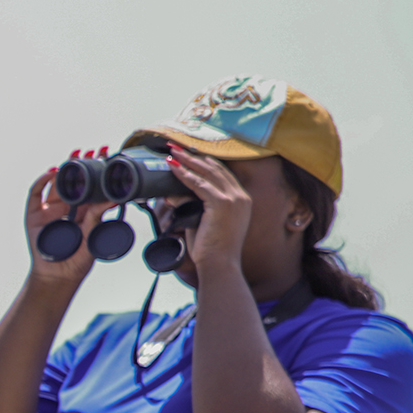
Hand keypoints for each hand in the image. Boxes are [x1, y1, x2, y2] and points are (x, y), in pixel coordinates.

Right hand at [24, 150, 115, 286]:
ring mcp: (49, 211)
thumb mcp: (93, 238)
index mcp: (83, 212)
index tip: (107, 157)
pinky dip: (42, 181)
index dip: (97, 171)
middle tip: (93, 150)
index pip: (90, 187)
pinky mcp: (34, 215)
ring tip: (74, 156)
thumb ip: (97, 218)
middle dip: (82, 164)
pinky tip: (51, 173)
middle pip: (73, 181)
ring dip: (64, 168)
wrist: (58, 277)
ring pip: (56, 184)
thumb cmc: (77, 262)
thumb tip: (112, 200)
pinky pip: (36, 194)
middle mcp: (66, 208)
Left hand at [167, 147, 249, 273]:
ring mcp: (234, 199)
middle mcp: (241, 196)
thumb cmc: (212, 248)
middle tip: (174, 148)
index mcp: (242, 199)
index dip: (203, 162)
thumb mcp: (205, 221)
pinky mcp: (222, 204)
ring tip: (171, 153)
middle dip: (193, 156)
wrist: (220, 264)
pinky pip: (199, 184)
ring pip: (206, 172)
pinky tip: (172, 168)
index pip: (221, 173)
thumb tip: (173, 196)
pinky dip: (184, 175)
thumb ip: (194, 205)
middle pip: (214, 168)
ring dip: (186, 161)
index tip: (187, 155)